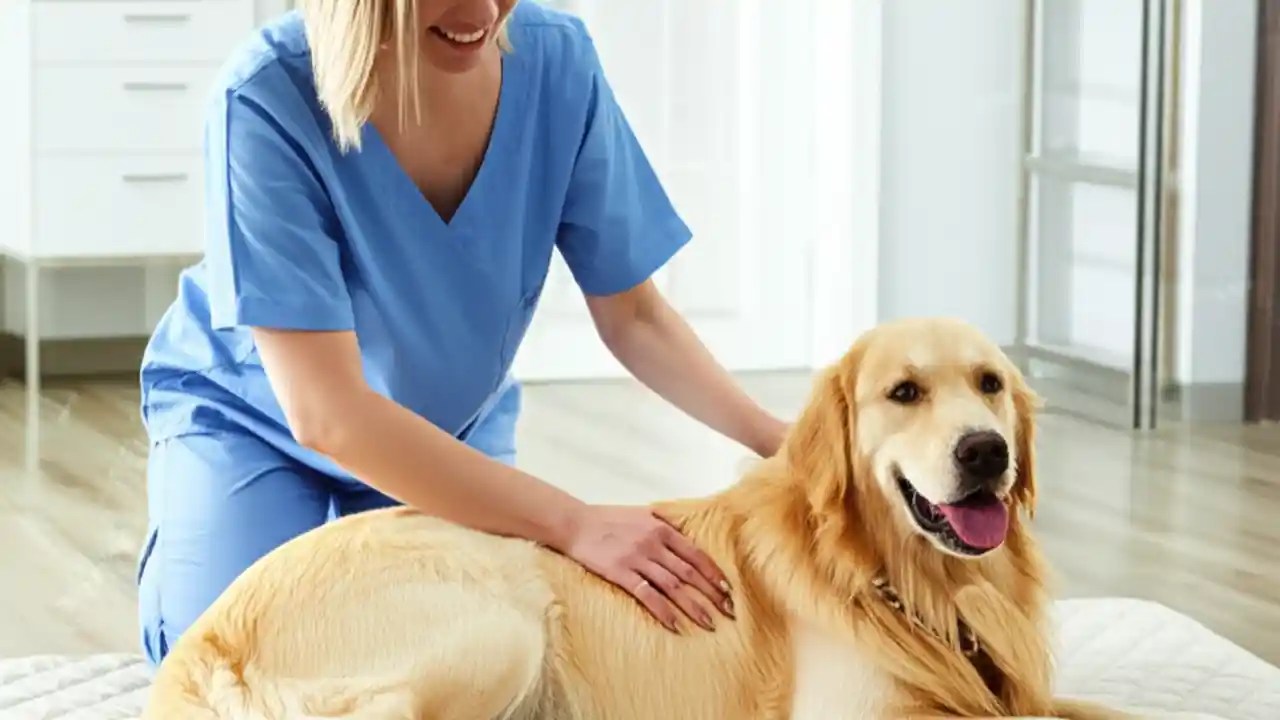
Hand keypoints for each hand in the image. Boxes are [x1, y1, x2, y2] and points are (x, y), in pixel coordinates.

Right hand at [560, 505, 733, 632]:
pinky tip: (675, 625)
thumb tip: (686, 536)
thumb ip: (664, 524)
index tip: (727, 590)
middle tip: (727, 612)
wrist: (575, 523)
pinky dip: (662, 611)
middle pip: (689, 572)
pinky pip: (647, 595)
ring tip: (708, 623)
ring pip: (673, 586)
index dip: (713, 573)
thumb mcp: (642, 515)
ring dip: (693, 606)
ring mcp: (637, 558)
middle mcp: (654, 543)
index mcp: (662, 529)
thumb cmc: (608, 519)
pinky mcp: (620, 572)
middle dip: (711, 593)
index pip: (696, 554)